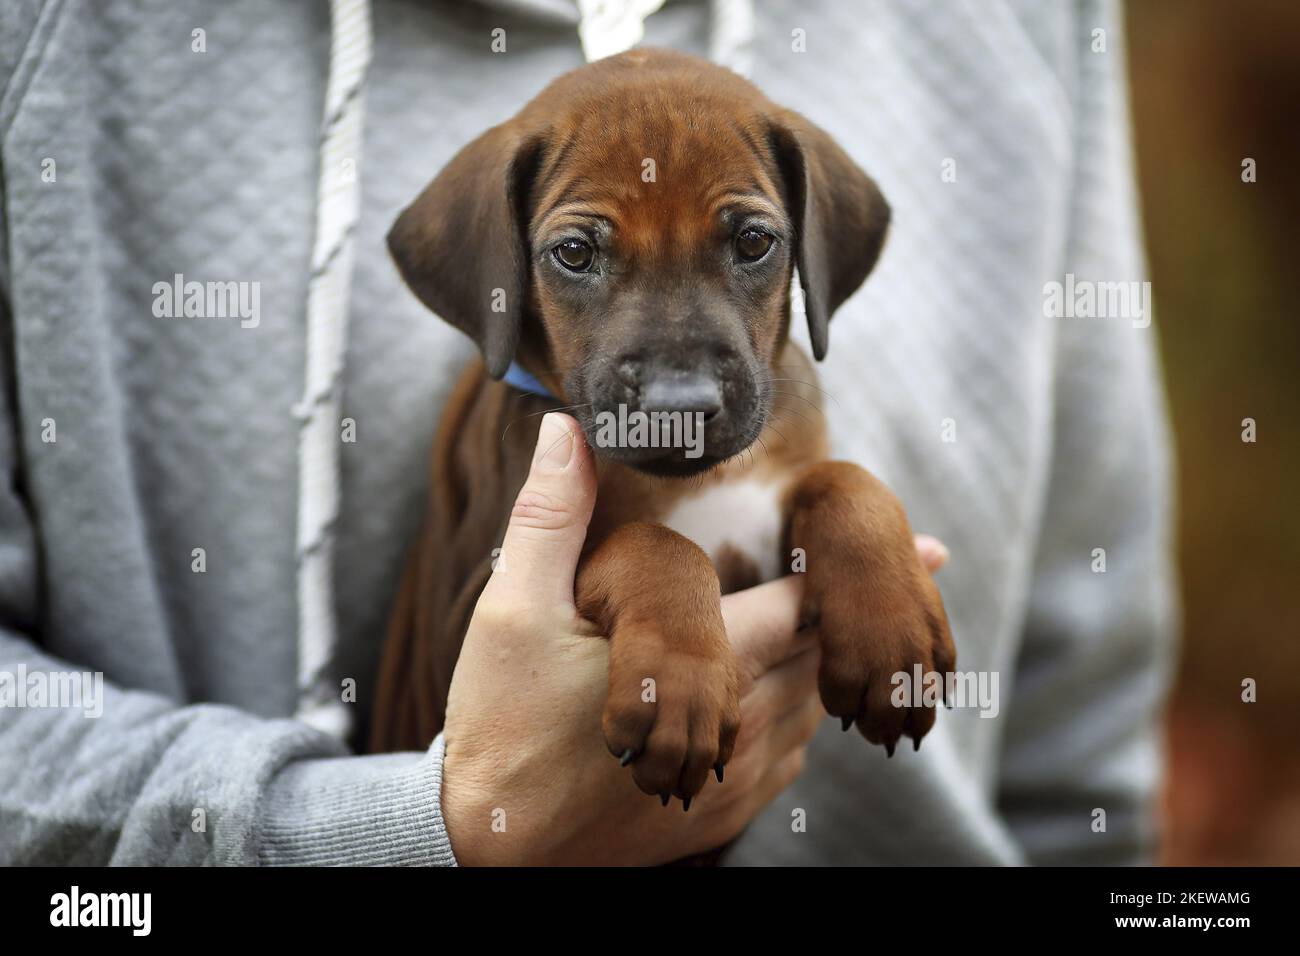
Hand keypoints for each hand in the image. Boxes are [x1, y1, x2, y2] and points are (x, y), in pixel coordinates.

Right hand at [439, 413, 948, 864]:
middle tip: (904, 583)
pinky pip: (787, 759)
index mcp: (704, 662)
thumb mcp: (513, 611)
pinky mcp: (721, 815)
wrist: (494, 850)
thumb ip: (551, 515)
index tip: (928, 549)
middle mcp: (740, 725)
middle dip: (857, 621)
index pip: (805, 607)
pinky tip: (779, 698)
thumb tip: (564, 429)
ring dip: (825, 669)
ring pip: (811, 710)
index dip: (862, 572)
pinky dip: (795, 719)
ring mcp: (736, 780)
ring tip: (844, 637)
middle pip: (824, 660)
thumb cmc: (502, 727)